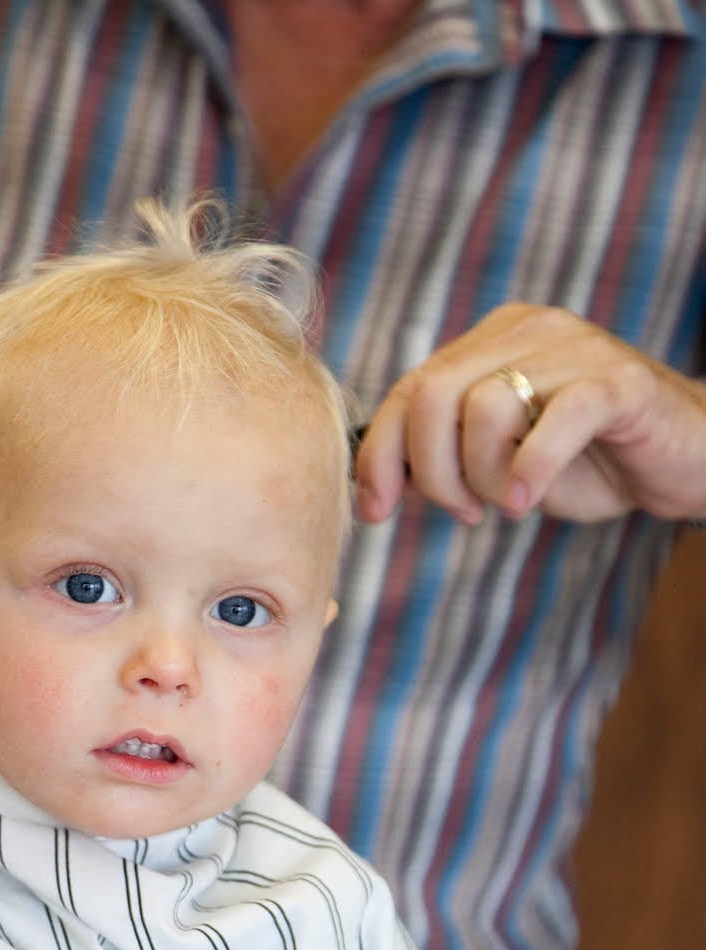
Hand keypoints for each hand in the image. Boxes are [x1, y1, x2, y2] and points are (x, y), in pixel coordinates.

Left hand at [355, 303, 705, 526]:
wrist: (678, 461)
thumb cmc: (586, 461)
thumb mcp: (499, 463)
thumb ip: (444, 459)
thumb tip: (379, 485)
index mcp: (491, 343)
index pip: (409, 389)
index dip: (380, 454)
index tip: (378, 511)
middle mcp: (528, 332)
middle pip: (433, 395)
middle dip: (432, 471)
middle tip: (464, 512)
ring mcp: (576, 350)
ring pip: (485, 407)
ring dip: (483, 476)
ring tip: (508, 503)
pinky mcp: (620, 382)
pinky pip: (557, 418)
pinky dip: (530, 470)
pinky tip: (526, 501)